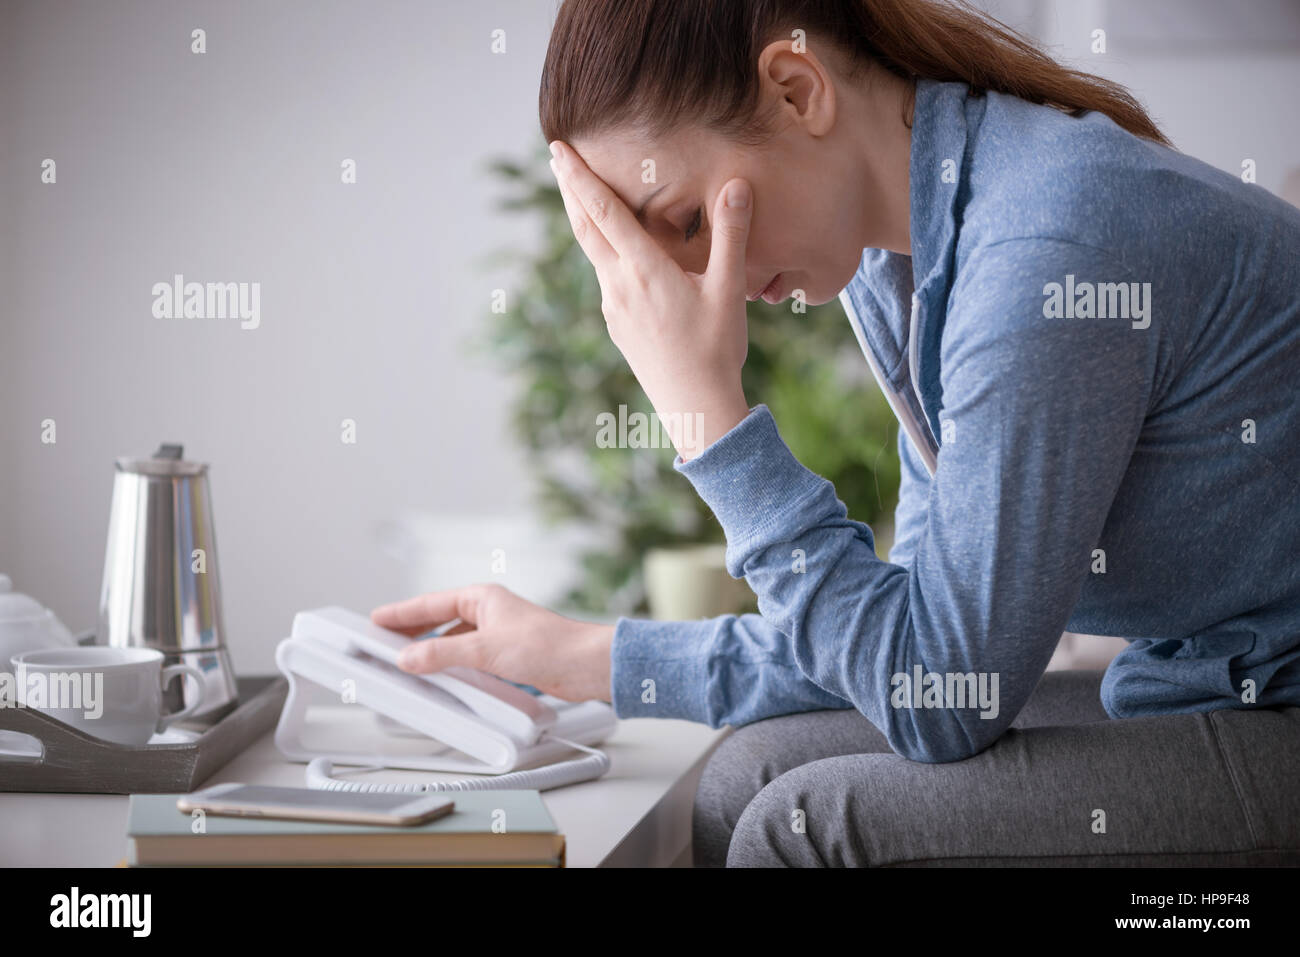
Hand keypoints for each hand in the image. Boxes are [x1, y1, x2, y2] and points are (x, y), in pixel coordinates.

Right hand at [370, 584, 613, 702]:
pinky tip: (444, 680)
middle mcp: (489, 613)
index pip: (431, 603)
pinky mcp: (507, 657)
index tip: (377, 618)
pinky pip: (470, 660)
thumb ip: (443, 654)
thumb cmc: (548, 644)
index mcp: (483, 598)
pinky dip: (453, 668)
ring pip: (455, 642)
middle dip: (413, 632)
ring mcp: (498, 635)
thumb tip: (409, 657)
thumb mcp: (485, 649)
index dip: (402, 612)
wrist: (584, 665)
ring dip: (433, 652)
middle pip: (440, 621)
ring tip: (408, 663)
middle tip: (384, 642)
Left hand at [548, 140, 752, 459]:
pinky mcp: (618, 324)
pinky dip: (603, 251)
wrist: (695, 407)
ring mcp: (614, 307)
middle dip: (570, 190)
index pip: (603, 213)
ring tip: (580, 195)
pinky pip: (606, 277)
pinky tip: (614, 249)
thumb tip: (737, 184)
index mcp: (644, 270)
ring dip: (584, 220)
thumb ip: (731, 233)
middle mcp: (620, 285)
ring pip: (593, 253)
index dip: (579, 178)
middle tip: (555, 158)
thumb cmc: (716, 348)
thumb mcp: (729, 288)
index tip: (557, 150)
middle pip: (585, 228)